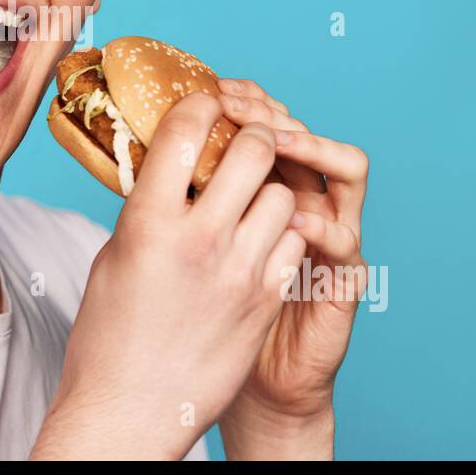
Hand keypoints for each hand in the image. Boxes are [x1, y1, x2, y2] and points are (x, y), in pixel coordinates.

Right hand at [31, 91, 307, 459]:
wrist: (131, 408)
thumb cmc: (109, 335)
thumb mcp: (115, 255)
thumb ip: (147, 207)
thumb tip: (168, 169)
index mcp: (149, 221)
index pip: (188, 131)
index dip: (201, 104)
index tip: (204, 103)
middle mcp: (200, 239)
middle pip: (255, 151)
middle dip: (253, 138)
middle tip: (244, 143)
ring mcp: (240, 271)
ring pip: (283, 195)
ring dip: (270, 189)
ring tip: (251, 200)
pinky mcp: (266, 301)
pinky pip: (292, 242)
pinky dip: (281, 233)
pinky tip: (259, 242)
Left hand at [213, 78, 368, 457]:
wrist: (238, 385)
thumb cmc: (198, 314)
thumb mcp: (179, 246)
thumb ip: (176, 199)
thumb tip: (128, 149)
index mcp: (262, 189)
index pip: (266, 121)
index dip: (245, 99)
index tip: (213, 88)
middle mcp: (303, 201)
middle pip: (305, 132)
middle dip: (273, 113)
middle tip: (239, 107)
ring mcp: (330, 237)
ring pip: (347, 169)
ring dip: (311, 148)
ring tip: (275, 142)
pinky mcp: (343, 281)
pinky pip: (346, 242)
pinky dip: (323, 224)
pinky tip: (295, 217)